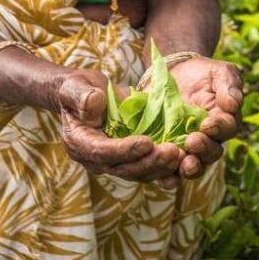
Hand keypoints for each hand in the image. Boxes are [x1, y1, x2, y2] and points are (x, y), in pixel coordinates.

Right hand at [55, 69, 184, 188]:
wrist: (85, 95)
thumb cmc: (79, 89)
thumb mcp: (76, 86)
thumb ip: (82, 96)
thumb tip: (94, 103)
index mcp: (80, 143)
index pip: (102, 152)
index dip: (125, 150)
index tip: (147, 142)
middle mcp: (96, 159)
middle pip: (124, 169)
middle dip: (149, 162)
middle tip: (172, 152)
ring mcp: (114, 162)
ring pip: (139, 173)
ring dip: (161, 167)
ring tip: (180, 155)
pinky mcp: (129, 159)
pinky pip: (147, 169)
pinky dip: (164, 168)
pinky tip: (182, 161)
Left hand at [169, 57, 242, 177]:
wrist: (175, 74)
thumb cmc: (204, 73)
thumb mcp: (220, 72)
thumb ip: (229, 85)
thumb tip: (234, 103)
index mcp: (224, 122)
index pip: (226, 129)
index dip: (218, 128)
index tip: (208, 124)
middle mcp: (209, 140)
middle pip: (211, 153)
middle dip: (203, 150)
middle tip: (193, 142)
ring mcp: (188, 148)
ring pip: (193, 165)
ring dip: (189, 168)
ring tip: (182, 163)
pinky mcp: (168, 151)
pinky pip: (170, 170)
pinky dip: (169, 177)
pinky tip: (165, 179)